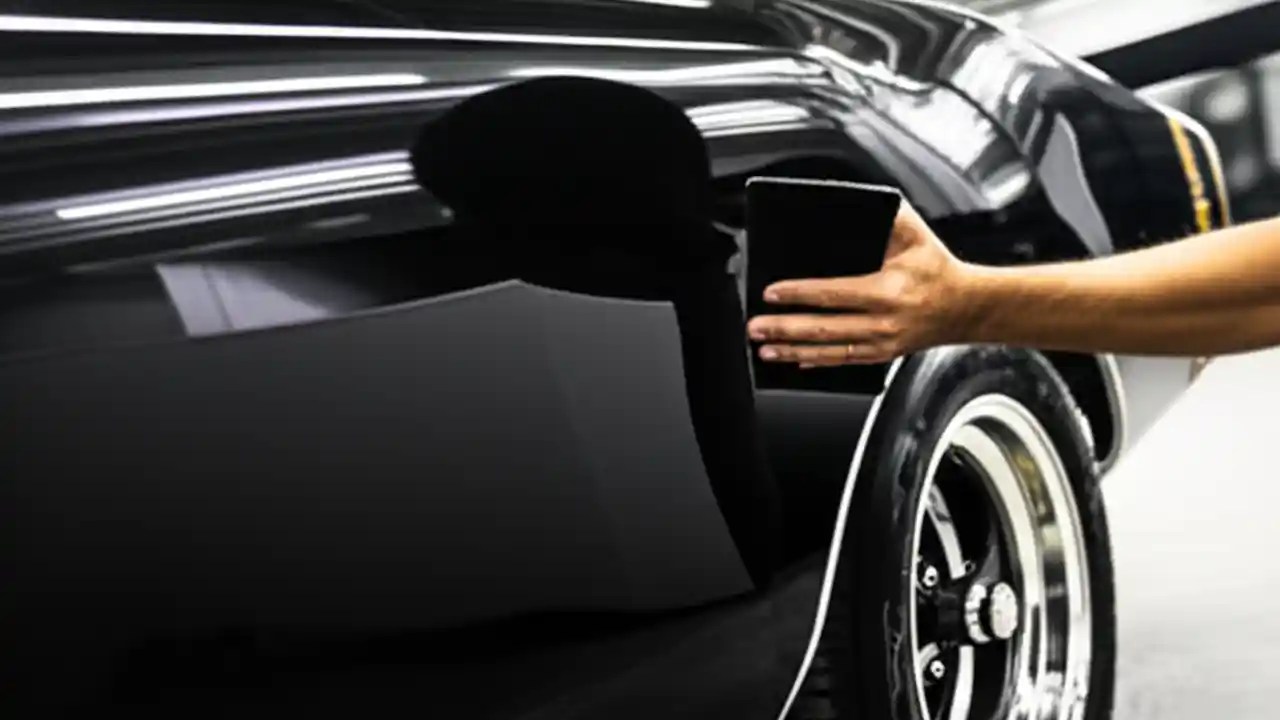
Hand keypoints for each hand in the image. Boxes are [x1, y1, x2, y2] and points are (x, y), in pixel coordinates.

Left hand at [746, 201, 977, 365]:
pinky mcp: (881, 355)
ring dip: (793, 350)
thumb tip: (852, 202)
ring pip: (830, 351)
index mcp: (889, 290)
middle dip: (785, 328)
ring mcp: (882, 343)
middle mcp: (884, 322)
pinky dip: (815, 361)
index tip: (772, 292)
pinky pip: (843, 361)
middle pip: (825, 328)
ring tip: (765, 347)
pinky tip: (793, 360)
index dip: (800, 293)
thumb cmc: (936, 267)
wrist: (965, 307)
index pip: (835, 292)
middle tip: (756, 326)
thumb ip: (886, 215)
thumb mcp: (915, 233)